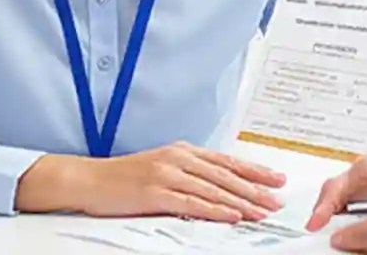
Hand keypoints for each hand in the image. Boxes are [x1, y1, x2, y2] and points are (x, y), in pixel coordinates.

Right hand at [19, 142, 286, 221]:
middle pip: (225, 175)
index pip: (226, 161)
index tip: (276, 180)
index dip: (254, 171)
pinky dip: (215, 209)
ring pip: (213, 189)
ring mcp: (167, 174)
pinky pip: (192, 202)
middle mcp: (178, 158)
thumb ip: (190, 172)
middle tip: (277, 200)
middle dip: (255, 189)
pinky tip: (231, 216)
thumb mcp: (162, 166)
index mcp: (183, 151)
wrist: (89, 180)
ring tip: (262, 212)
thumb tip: (221, 186)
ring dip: (241, 202)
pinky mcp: (155, 192)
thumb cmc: (125, 177)